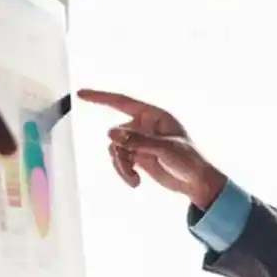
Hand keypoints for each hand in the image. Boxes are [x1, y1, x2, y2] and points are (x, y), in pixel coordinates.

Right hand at [76, 89, 226, 209]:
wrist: (196, 182)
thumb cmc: (189, 160)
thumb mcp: (165, 149)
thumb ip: (138, 141)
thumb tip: (110, 133)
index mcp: (154, 116)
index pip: (122, 102)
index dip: (100, 97)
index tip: (80, 94)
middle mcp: (144, 126)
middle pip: (116, 133)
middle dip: (120, 152)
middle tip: (131, 166)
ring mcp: (140, 141)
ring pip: (116, 149)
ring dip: (120, 165)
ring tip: (133, 179)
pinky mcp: (138, 156)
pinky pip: (120, 160)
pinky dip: (124, 172)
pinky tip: (135, 182)